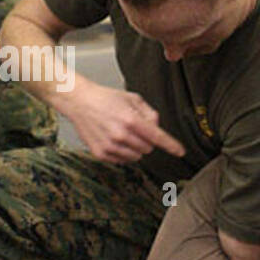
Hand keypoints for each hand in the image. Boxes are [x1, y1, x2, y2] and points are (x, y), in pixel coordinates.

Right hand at [64, 81, 185, 163]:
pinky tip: (113, 140)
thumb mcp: (132, 98)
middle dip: (146, 141)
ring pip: (136, 157)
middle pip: (148, 149)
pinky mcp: (100, 153)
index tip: (180, 152)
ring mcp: (110, 146)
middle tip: (135, 129)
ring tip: (123, 134)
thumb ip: (149, 114)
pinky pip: (122, 161)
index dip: (171, 145)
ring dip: (135, 148)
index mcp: (131, 120)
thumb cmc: (105, 98)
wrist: (79, 102)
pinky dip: (122, 153)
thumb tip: (156, 129)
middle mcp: (121, 135)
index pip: (157, 137)